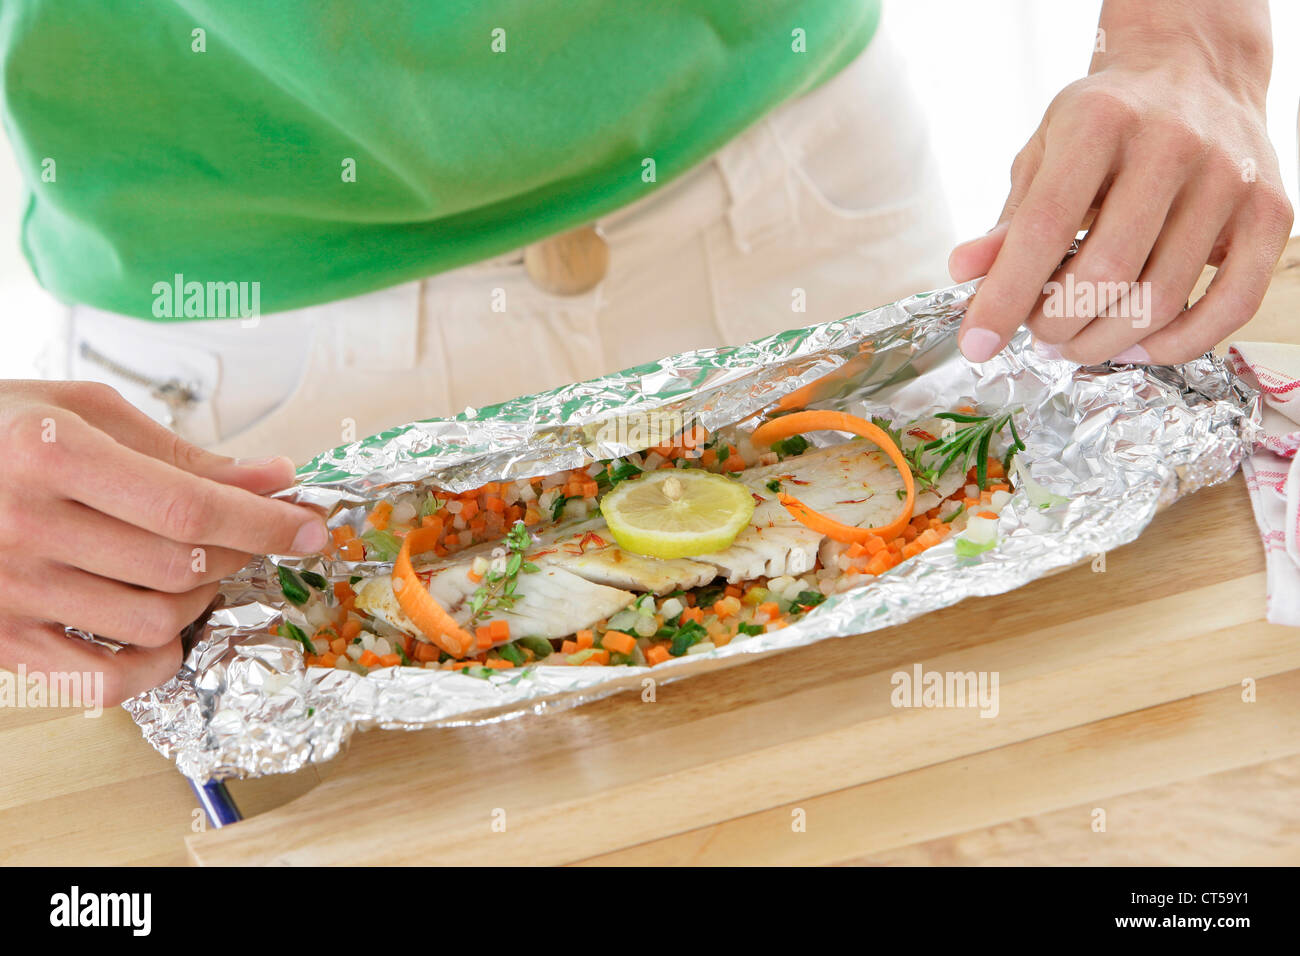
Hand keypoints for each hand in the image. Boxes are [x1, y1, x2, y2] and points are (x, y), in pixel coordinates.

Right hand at [0, 381, 328, 706]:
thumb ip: (181, 452)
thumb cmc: (0, 431)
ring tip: (188, 567)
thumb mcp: (84, 412)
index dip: (264, 522)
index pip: (190, 507)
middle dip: (237, 553)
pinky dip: (155, 665)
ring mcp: (10, 592)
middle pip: (181, 567)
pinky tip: (164, 631)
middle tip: (241, 534)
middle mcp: (25, 527)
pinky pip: (105, 682)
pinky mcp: (2, 641)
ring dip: (199, 599)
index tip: (309, 526)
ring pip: (157, 623)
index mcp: (49, 454)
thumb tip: (271, 479)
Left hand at [950, 0, 1291, 365]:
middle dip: (1057, 326)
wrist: (1194, 71)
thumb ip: (1009, 217)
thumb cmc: (1106, 122)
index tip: (978, 345)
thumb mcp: (1044, 152)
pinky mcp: (1271, 212)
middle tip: (1039, 334)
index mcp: (1101, 123)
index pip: (1044, 229)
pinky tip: (1137, 348)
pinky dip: (1178, 345)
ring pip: (1160, 300)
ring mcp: (1229, 179)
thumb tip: (965, 272)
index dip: (1005, 297)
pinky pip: (1231, 305)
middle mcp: (1172, 144)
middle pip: (1105, 274)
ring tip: (1076, 340)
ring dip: (1105, 343)